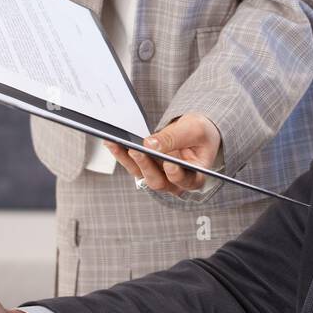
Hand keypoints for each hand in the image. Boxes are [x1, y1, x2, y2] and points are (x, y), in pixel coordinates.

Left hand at [102, 113, 221, 194]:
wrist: (193, 131)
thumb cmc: (200, 133)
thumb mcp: (193, 129)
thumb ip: (174, 138)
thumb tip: (150, 145)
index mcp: (196, 176)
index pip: (187, 181)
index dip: (177, 175)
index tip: (169, 164)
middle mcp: (176, 182)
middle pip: (159, 181)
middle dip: (146, 166)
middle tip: (136, 150)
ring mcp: (159, 176)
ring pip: (141, 174)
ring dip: (128, 159)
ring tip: (116, 143)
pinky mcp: (146, 169)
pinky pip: (132, 165)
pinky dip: (121, 154)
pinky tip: (112, 142)